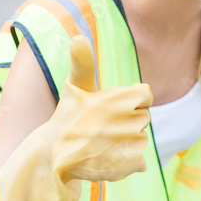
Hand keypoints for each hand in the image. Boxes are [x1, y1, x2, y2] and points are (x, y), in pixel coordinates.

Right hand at [53, 36, 151, 182]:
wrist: (55, 157)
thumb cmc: (68, 118)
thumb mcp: (75, 88)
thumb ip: (83, 63)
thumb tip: (77, 37)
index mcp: (120, 98)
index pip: (145, 94)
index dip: (131, 100)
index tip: (114, 107)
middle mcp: (129, 120)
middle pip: (143, 117)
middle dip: (128, 121)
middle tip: (103, 127)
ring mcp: (131, 143)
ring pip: (141, 138)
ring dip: (127, 141)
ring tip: (104, 143)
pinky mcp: (132, 163)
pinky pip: (141, 160)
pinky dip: (128, 160)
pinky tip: (109, 157)